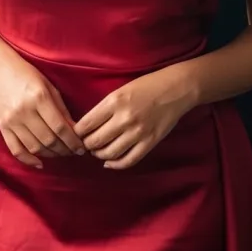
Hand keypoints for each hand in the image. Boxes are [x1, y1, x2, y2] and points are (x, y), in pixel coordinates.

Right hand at [0, 59, 85, 168]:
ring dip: (51, 155)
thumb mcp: (49, 87)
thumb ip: (62, 110)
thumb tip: (76, 132)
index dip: (73, 141)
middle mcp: (24, 110)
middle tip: (74, 152)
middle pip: (49, 140)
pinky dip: (29, 160)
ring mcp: (11, 120)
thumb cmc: (28, 75)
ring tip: (61, 153)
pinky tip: (40, 162)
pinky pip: (16, 150)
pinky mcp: (2, 127)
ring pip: (35, 147)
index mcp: (39, 97)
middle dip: (65, 149)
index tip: (82, 148)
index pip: (60, 127)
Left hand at [72, 65, 197, 169]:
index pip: (85, 125)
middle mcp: (124, 118)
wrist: (176, 89)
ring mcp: (138, 133)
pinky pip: (128, 161)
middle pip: (95, 142)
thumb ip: (104, 108)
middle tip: (86, 143)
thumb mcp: (120, 90)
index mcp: (114, 102)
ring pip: (109, 154)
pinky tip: (110, 162)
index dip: (77, 133)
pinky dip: (115, 165)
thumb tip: (87, 127)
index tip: (76, 134)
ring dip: (99, 155)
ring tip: (98, 150)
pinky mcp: (150, 143)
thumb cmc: (146, 86)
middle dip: (86, 145)